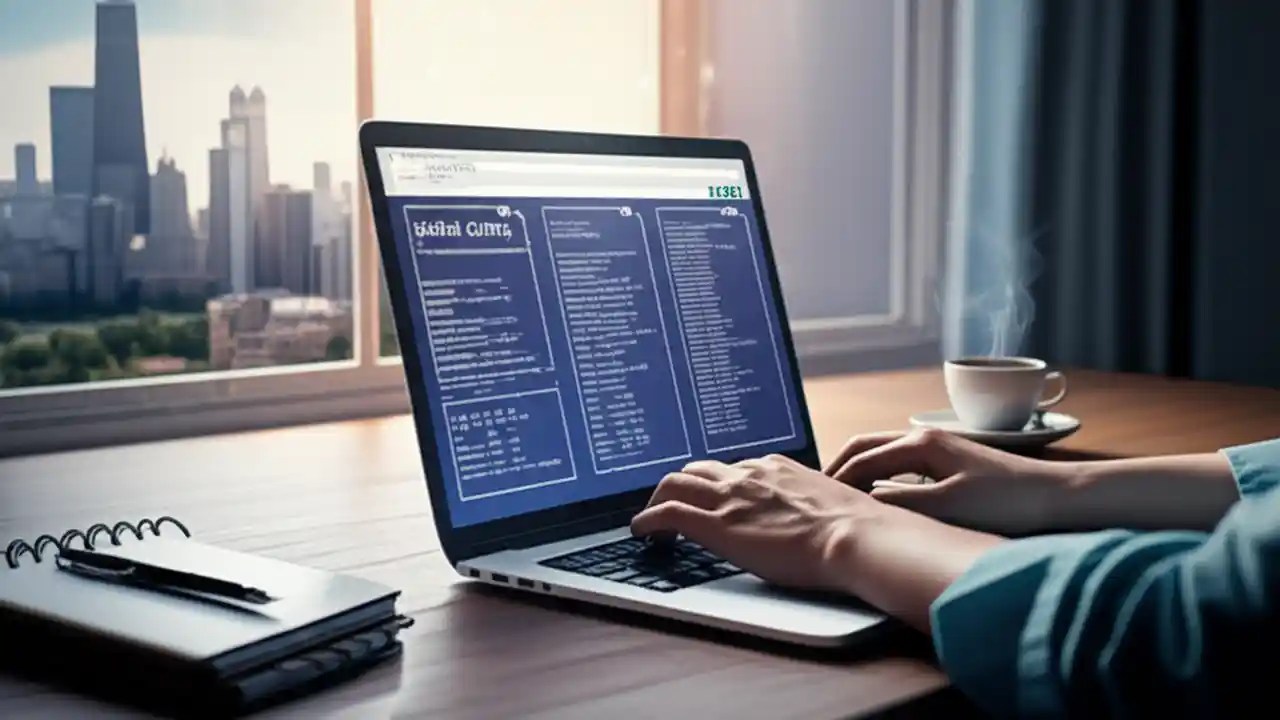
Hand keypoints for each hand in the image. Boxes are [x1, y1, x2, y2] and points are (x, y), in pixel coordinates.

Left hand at [630, 455, 880, 593]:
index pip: (734, 468)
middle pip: (699, 468)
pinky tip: (641, 531)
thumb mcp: (830, 503)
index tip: (715, 496)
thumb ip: (809, 502)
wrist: (854, 538)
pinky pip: (668, 512)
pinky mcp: (717, 524)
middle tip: (676, 503)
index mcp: (777, 467)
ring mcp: (730, 497)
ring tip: (654, 517)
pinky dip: (648, 519)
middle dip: (684, 484)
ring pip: (676, 482)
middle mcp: (749, 474)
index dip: (718, 484)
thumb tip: (817, 518)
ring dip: (662, 497)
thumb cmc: (855, 529)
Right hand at [824, 428, 1069, 534]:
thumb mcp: (947, 507)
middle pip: (866, 447)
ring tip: (840, 499)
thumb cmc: (1006, 503)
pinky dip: (879, 478)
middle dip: (838, 469)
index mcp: (920, 443)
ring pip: (883, 455)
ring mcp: (939, 449)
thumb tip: (859, 506)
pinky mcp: (950, 463)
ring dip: (858, 473)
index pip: (860, 460)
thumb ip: (899, 505)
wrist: (1057, 499)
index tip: (813, 506)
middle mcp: (925, 438)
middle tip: (816, 496)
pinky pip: (900, 466)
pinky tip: (879, 500)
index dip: (834, 482)